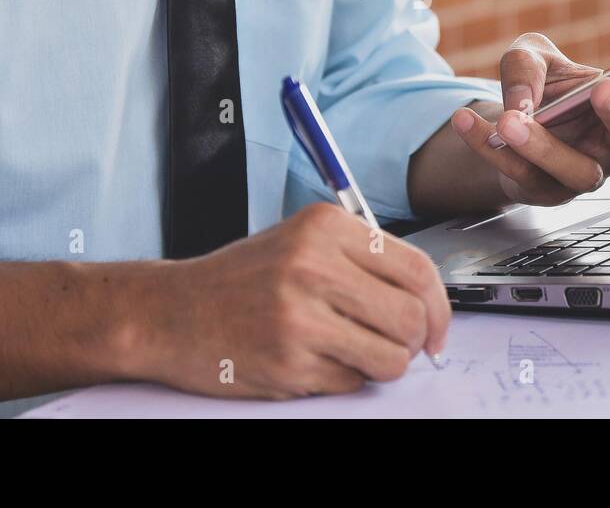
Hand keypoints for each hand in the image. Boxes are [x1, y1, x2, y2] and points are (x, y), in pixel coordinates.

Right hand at [128, 204, 449, 399]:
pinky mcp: (289, 362)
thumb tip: (426, 300)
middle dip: (416, 341)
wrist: (169, 312)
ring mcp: (300, 317)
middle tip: (399, 346)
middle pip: (411, 318)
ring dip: (384, 365)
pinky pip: (353, 382)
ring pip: (391, 357)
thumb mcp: (299, 242)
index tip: (437, 327)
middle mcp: (313, 266)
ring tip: (355, 353)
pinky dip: (346, 378)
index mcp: (324, 228)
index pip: (417, 269)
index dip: (440, 307)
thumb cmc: (239, 279)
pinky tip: (316, 361)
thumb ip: (361, 260)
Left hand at [450, 31, 609, 206]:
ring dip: (542, 145)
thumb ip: (525, 66)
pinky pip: (518, 176)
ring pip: (575, 171)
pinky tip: (465, 120)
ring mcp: (582, 173)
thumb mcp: (526, 57)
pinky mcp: (543, 192)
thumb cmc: (532, 89)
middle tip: (603, 90)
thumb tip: (522, 101)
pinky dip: (486, 145)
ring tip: (511, 120)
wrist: (496, 128)